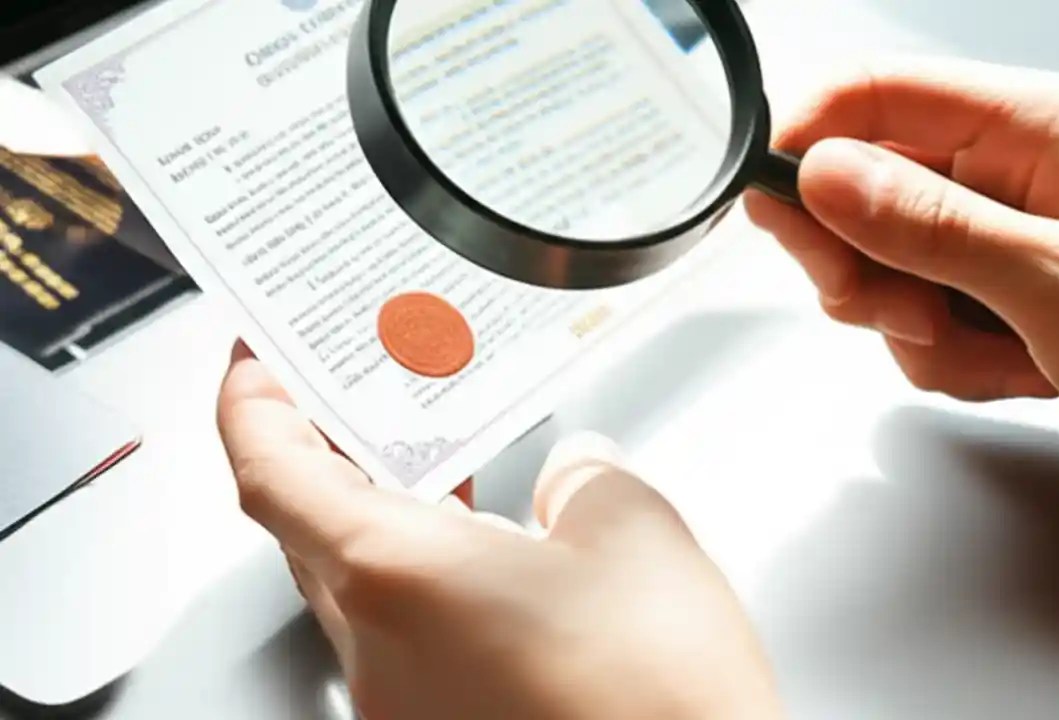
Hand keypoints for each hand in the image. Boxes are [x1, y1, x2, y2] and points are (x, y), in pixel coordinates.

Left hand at [216, 342, 781, 719]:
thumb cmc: (654, 703)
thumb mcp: (634, 536)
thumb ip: (588, 479)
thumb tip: (576, 473)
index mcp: (397, 574)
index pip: (273, 472)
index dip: (253, 402)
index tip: (258, 362)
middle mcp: (379, 646)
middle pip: (306, 525)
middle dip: (328, 451)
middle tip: (360, 395)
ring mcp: (404, 698)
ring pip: (357, 584)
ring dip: (383, 515)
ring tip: (435, 462)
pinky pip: (404, 633)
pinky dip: (425, 578)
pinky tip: (487, 555)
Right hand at [745, 58, 1058, 503]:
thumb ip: (931, 228)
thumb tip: (825, 176)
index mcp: (1036, 126)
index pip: (875, 92)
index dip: (805, 142)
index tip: (775, 213)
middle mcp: (1018, 163)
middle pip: (868, 184)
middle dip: (866, 263)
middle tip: (905, 312)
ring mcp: (1015, 223)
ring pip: (892, 261)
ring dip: (918, 325)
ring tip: (993, 352)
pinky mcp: (1016, 278)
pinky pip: (931, 308)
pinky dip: (954, 353)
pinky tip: (1017, 370)